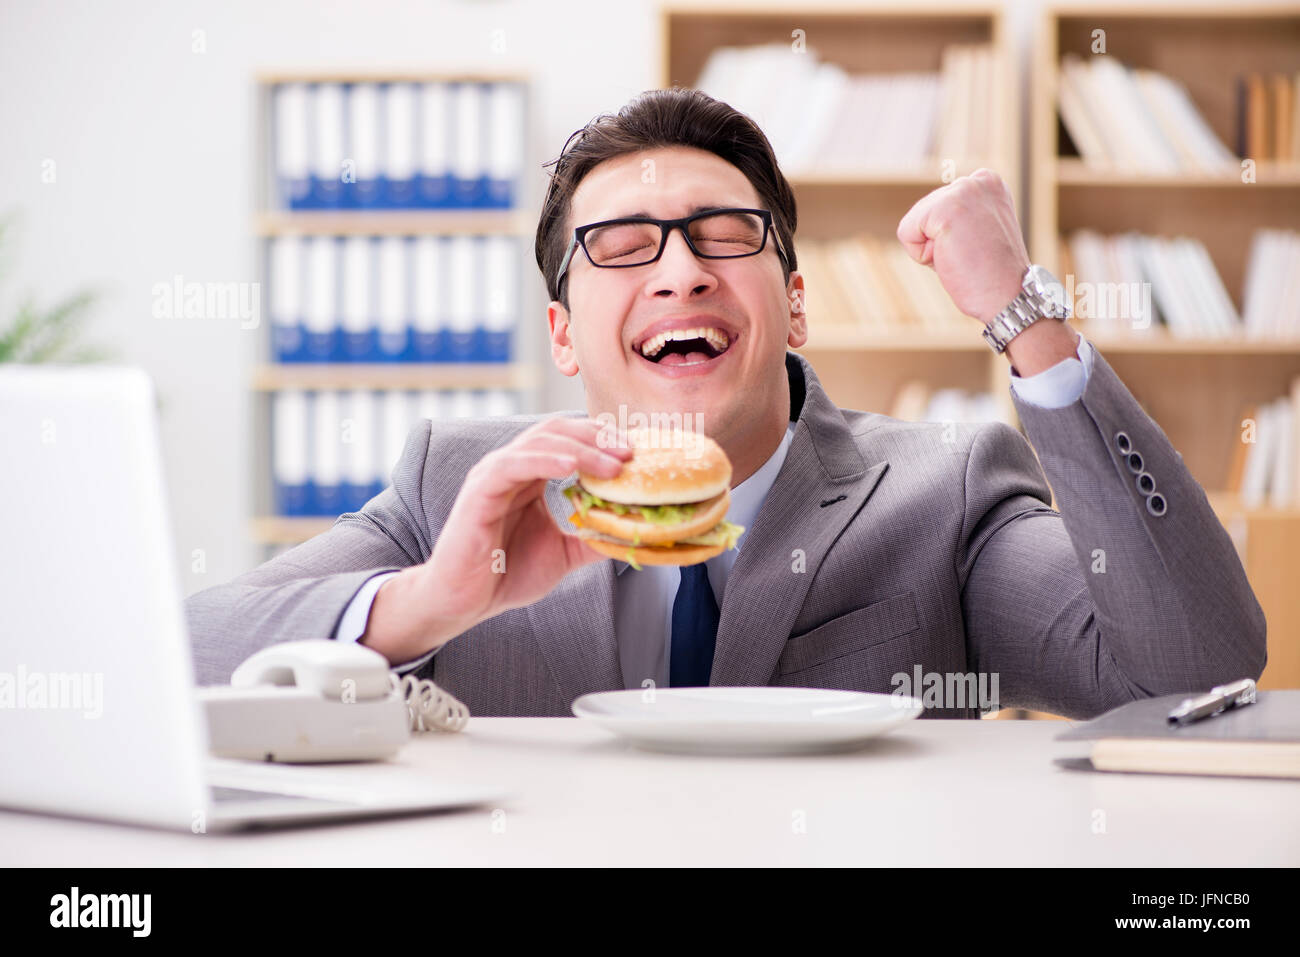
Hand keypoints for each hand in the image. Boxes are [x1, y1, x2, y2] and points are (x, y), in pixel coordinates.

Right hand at [361, 418, 630, 663]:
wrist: (465, 601)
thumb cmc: (507, 573)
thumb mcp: (565, 553)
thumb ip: (595, 536)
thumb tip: (635, 531)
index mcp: (532, 475)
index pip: (571, 440)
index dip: (604, 440)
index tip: (638, 454)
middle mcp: (514, 467)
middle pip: (558, 430)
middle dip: (598, 436)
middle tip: (630, 452)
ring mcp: (494, 474)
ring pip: (540, 441)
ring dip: (581, 449)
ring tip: (613, 463)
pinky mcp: (479, 490)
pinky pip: (513, 464)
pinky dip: (543, 460)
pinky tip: (569, 466)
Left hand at [896, 168, 1030, 323]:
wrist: (1008, 297)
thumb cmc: (991, 275)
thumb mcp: (977, 231)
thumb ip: (957, 215)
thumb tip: (930, 217)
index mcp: (988, 182)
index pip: (937, 205)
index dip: (946, 236)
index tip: (976, 248)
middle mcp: (977, 180)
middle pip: (923, 212)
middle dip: (937, 242)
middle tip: (969, 256)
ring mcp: (963, 191)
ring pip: (913, 223)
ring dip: (930, 249)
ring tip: (962, 257)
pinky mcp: (946, 209)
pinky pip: (906, 233)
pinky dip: (922, 255)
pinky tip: (952, 258)